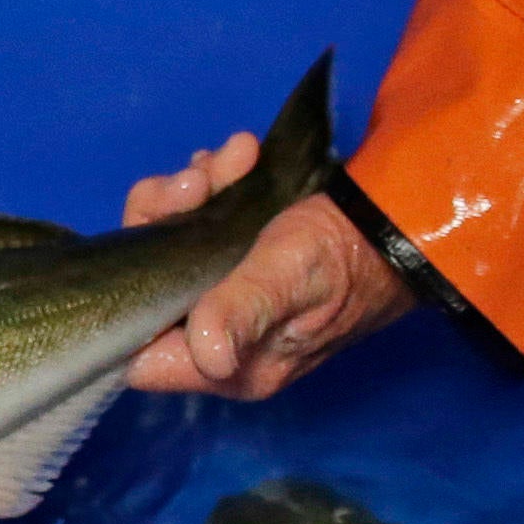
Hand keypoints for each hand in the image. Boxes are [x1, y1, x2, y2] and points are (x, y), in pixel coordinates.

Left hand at [120, 133, 408, 400]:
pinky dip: (213, 183)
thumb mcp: (288, 280)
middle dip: (164, 218)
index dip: (127, 303)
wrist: (396, 221)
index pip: (138, 355)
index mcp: (227, 366)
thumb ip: (241, 311)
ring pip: (171, 241)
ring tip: (234, 157)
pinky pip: (198, 220)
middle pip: (147, 286)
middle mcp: (217, 339)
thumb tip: (208, 354)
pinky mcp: (234, 257)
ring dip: (193, 189)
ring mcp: (223, 296)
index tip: (153, 239)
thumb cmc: (344, 258)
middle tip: (199, 180)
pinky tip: (241, 158)